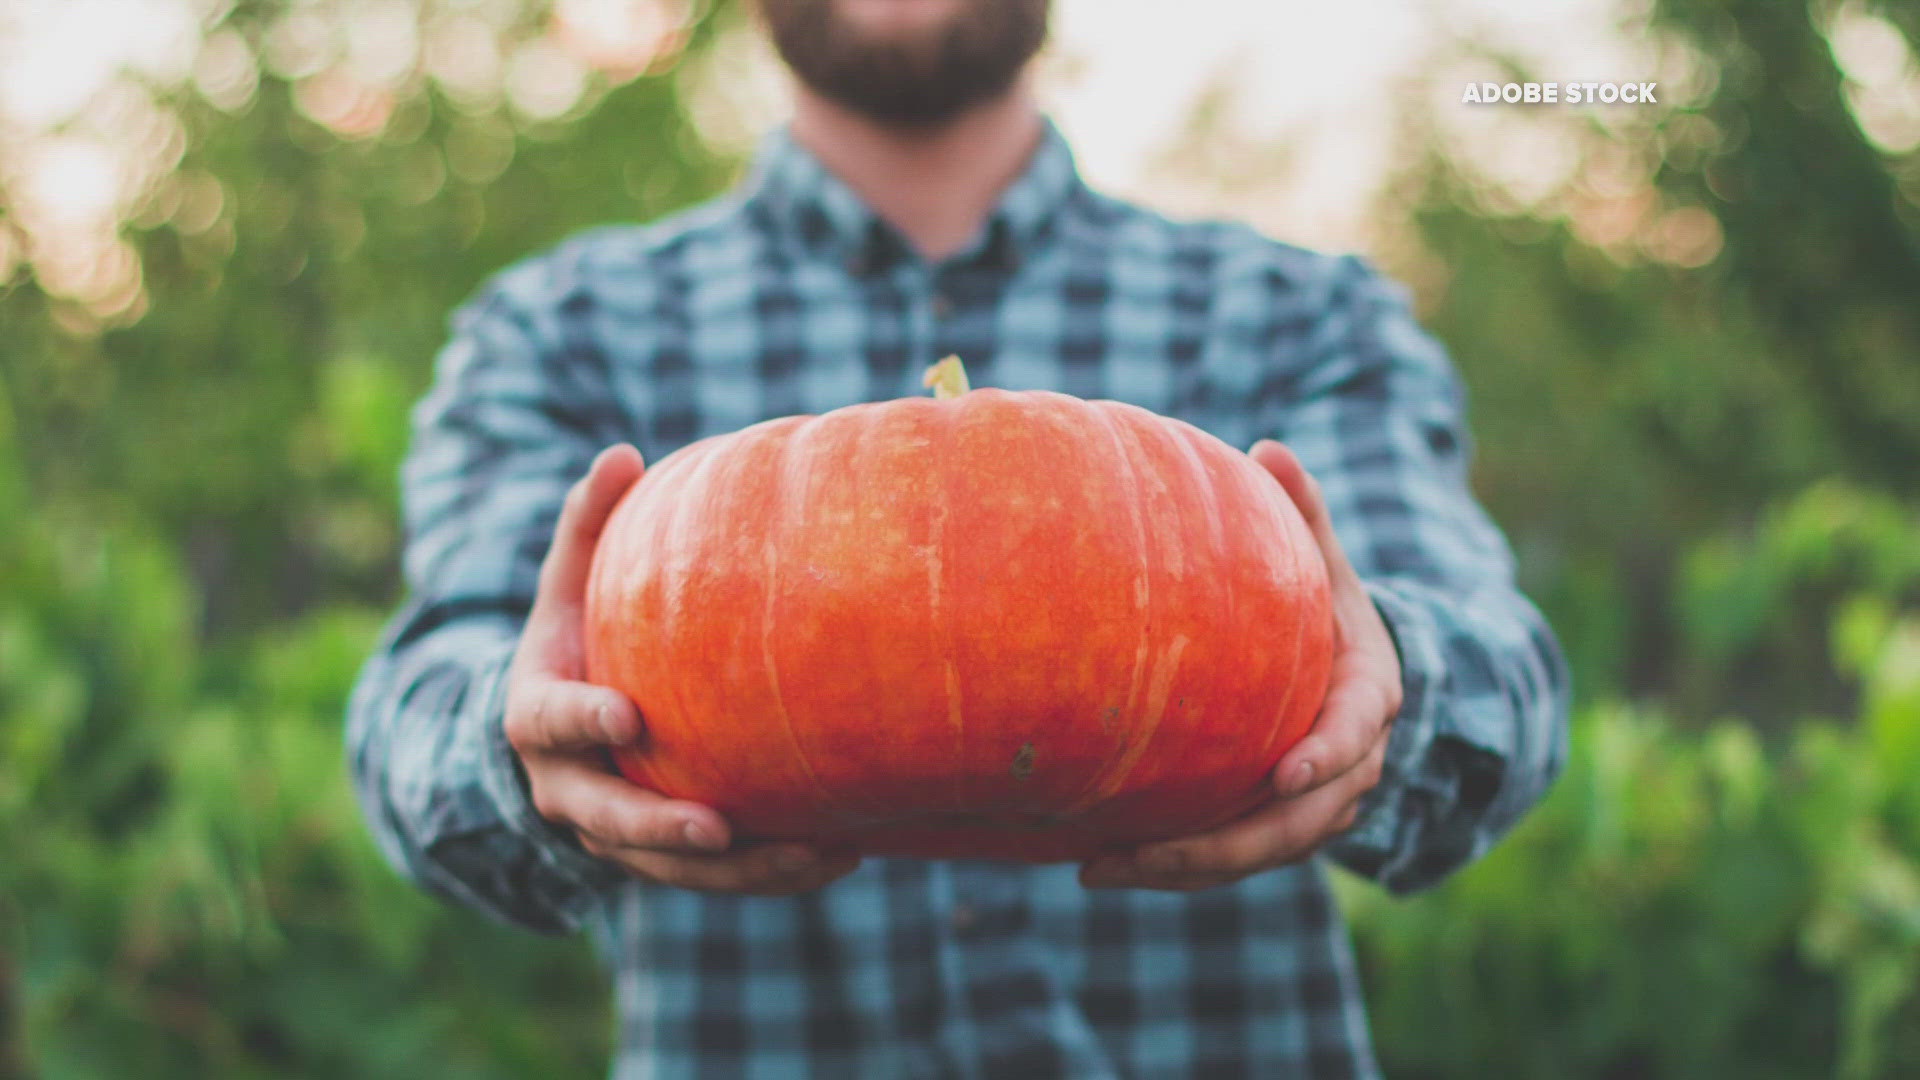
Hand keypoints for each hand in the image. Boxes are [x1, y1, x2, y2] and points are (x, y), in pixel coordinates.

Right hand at [505, 444, 861, 895]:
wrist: (553, 734)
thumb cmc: (574, 638)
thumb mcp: (566, 583)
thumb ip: (587, 524)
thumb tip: (622, 452)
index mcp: (537, 717)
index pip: (552, 722)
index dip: (584, 721)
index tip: (627, 715)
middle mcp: (569, 788)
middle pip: (610, 819)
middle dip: (660, 829)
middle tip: (715, 827)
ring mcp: (613, 833)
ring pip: (669, 868)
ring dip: (739, 869)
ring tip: (811, 853)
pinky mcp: (659, 861)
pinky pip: (714, 879)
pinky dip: (772, 873)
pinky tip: (841, 855)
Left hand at [1079, 440, 1403, 890]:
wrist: (1352, 669)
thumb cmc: (1327, 606)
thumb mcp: (1325, 561)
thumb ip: (1304, 513)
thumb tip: (1269, 447)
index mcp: (1368, 697)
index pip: (1354, 734)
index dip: (1326, 757)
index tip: (1285, 775)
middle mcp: (1350, 766)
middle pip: (1297, 824)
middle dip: (1224, 845)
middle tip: (1143, 851)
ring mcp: (1317, 808)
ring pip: (1258, 854)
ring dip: (1183, 869)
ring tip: (1097, 869)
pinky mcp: (1279, 829)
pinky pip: (1232, 860)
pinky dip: (1176, 868)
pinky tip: (1102, 863)